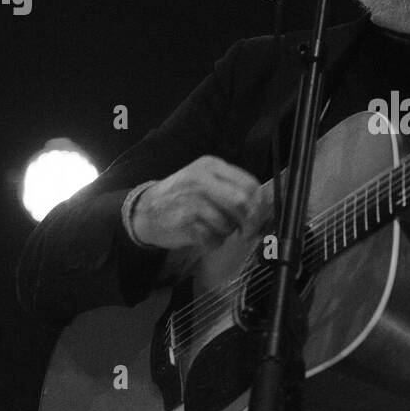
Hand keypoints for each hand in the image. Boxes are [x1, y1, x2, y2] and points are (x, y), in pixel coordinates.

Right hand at [134, 156, 262, 250]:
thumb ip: (232, 189)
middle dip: (251, 222)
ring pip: (228, 224)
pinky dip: (213, 243)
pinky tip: (202, 237)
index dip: (260, 205)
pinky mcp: (185, 223)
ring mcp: (193, 201)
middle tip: (248, 232)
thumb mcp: (205, 180)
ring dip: (226, 233)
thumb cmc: (182, 197)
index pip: (249, 184)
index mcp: (211, 166)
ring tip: (212, 228)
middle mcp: (202, 180)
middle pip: (243, 203)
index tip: (259, 218)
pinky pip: (213, 239)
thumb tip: (264, 211)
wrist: (145, 210)